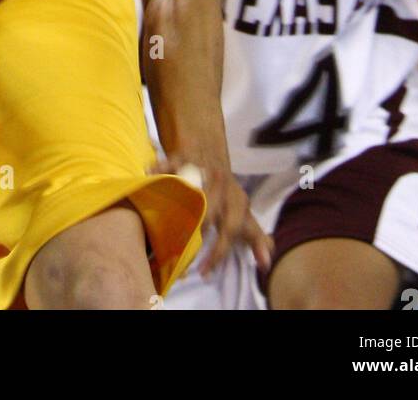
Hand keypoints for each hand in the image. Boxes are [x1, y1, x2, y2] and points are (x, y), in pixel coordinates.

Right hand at [154, 146, 271, 276]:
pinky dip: (160, 170)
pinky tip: (150, 177)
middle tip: (181, 253)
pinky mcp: (183, 154)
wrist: (209, 144)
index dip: (218, 252)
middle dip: (197, 232)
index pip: (231, 229)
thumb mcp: (243, 211)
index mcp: (236, 200)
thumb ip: (254, 237)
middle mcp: (222, 183)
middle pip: (209, 211)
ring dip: (177, 205)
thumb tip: (267, 265)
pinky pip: (171, 163)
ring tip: (164, 228)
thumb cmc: (225, 189)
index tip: (204, 272)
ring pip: (191, 189)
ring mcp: (202, 167)